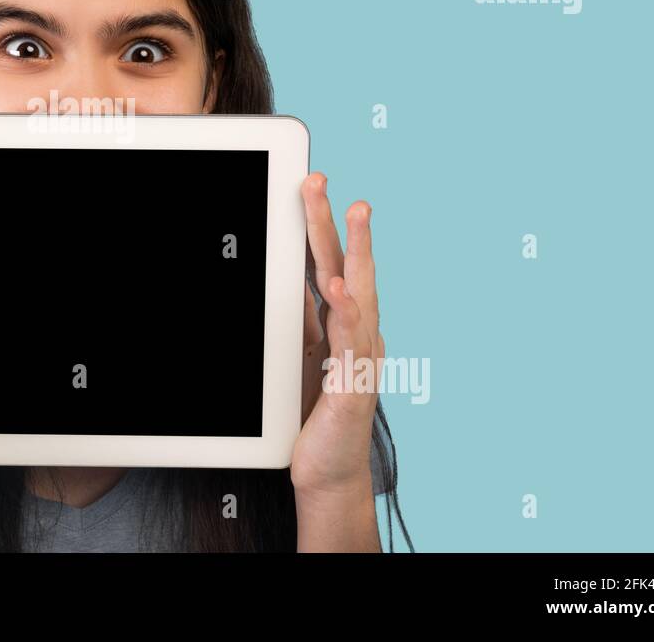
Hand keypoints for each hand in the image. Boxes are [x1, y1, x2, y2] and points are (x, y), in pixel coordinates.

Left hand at [291, 172, 383, 498]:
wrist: (328, 473)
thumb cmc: (316, 415)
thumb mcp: (304, 356)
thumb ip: (303, 319)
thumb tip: (292, 280)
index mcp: (344, 324)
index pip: (332, 263)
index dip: (323, 225)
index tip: (314, 186)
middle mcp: (358, 333)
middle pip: (346, 265)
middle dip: (335, 221)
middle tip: (323, 180)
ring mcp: (360, 356)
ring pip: (358, 291)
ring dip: (353, 251)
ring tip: (353, 213)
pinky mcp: (353, 384)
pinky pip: (351, 342)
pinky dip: (347, 313)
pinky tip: (340, 290)